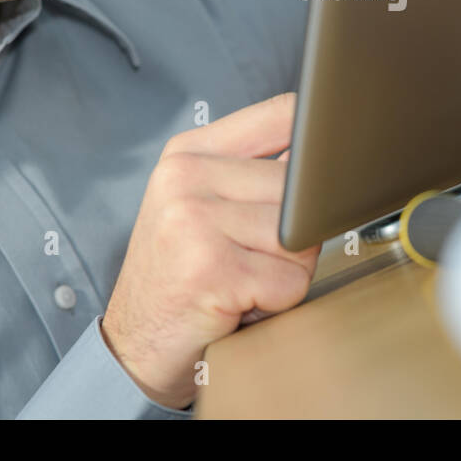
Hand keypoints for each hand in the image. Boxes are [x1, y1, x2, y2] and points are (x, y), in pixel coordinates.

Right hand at [99, 92, 318, 409]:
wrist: (133, 346)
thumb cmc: (177, 278)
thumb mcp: (202, 206)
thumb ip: (255, 172)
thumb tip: (326, 152)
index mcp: (189, 152)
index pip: (285, 113)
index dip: (317, 144)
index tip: (321, 170)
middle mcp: (187, 177)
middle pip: (300, 187)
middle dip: (295, 233)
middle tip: (251, 257)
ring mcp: (195, 220)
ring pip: (301, 237)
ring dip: (286, 271)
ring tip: (243, 280)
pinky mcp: (212, 268)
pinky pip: (290, 281)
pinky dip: (277, 302)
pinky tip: (239, 304)